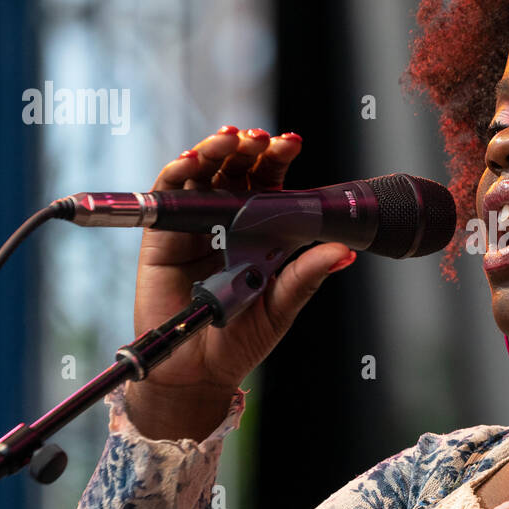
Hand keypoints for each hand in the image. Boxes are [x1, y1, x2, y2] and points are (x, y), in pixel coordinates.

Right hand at [128, 126, 355, 437]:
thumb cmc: (242, 338)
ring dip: (215, 151)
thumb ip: (307, 274)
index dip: (278, 159)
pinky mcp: (162, 237)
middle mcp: (227, 219)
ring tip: (231, 139)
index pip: (269, 182)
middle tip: (261, 137)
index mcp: (260, 228)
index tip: (292, 142)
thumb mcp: (281, 303)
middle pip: (237, 169)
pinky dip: (178, 173)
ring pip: (203, 174)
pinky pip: (166, 196)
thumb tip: (345, 251)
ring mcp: (194, 224)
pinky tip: (193, 160)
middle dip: (249, 147)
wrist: (199, 371)